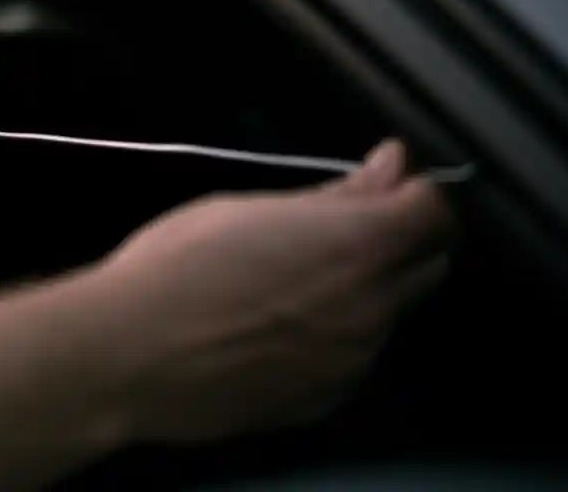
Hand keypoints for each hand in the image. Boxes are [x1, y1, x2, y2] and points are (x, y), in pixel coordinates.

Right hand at [88, 139, 453, 442]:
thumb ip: (336, 194)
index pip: (437, 213)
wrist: (130, 354)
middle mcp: (372, 309)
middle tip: (332, 232)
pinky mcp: (321, 400)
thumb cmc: (178, 269)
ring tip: (282, 286)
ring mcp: (350, 363)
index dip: (413, 194)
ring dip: (360, 294)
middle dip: (397, 243)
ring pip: (384, 317)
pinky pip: (347, 361)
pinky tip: (270, 330)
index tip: (382, 187)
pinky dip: (329, 340)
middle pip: (427, 266)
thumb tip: (389, 166)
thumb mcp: (251, 208)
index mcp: (360, 246)